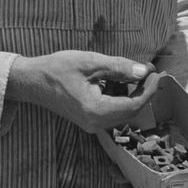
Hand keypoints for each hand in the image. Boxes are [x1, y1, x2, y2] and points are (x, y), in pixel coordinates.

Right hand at [7, 50, 160, 132]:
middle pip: (131, 111)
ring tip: (131, 71)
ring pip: (122, 112)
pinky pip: (112, 111)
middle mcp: (95, 124)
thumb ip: (118, 67)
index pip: (134, 105)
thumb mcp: (90, 62)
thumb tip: (144, 71)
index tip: (155, 72)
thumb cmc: (57, 69)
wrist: (31, 81)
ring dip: (131, 93)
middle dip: (143, 90)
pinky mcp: (88, 120)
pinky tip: (115, 79)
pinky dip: (120, 96)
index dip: (149, 89)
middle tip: (147, 69)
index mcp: (96, 110)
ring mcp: (91, 124)